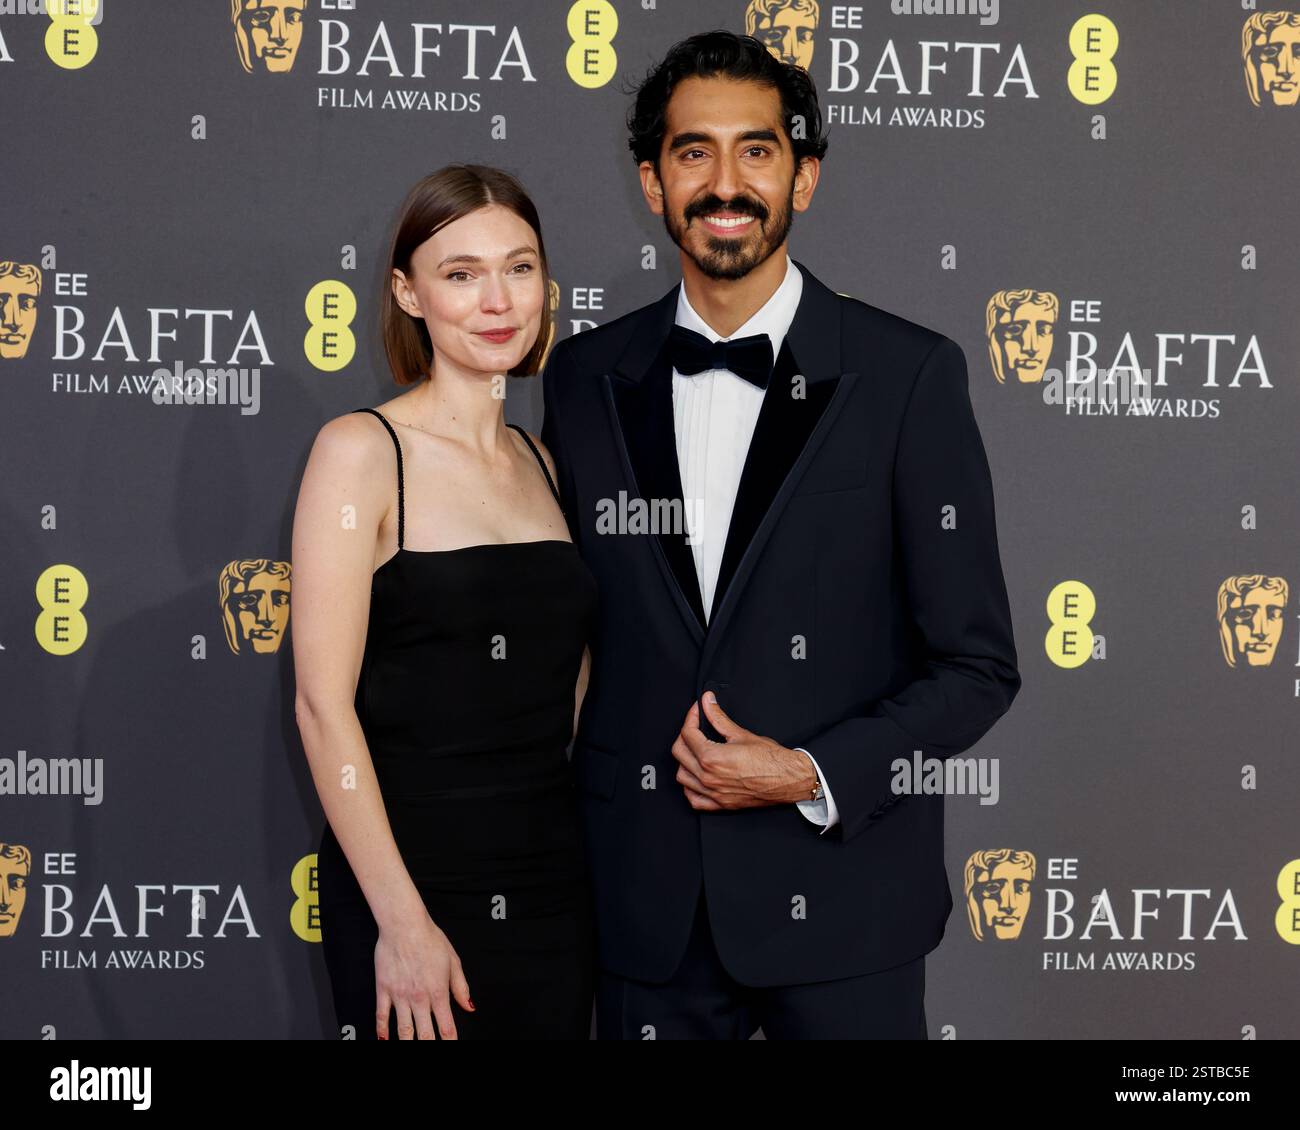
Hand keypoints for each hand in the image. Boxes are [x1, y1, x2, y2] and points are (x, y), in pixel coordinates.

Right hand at [374, 914, 472, 1039]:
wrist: (405, 926)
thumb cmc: (429, 939)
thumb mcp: (453, 961)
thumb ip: (461, 987)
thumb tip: (469, 1006)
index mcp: (438, 992)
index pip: (446, 1026)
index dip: (450, 1040)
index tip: (452, 1046)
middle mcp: (419, 998)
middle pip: (425, 1034)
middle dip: (429, 1046)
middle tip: (431, 1050)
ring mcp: (400, 995)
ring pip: (403, 1030)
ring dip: (407, 1043)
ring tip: (409, 1050)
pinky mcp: (383, 990)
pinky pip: (381, 1015)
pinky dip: (382, 1030)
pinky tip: (384, 1039)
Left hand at [671, 692, 816, 810]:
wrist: (788, 779)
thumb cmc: (770, 759)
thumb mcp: (741, 734)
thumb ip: (718, 717)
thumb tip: (708, 702)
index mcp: (712, 758)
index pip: (688, 734)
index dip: (691, 717)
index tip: (697, 711)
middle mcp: (708, 777)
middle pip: (679, 753)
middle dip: (684, 735)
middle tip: (694, 727)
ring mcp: (713, 793)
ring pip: (682, 776)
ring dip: (684, 761)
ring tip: (694, 750)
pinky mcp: (720, 804)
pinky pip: (694, 799)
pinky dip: (690, 788)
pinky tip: (696, 777)